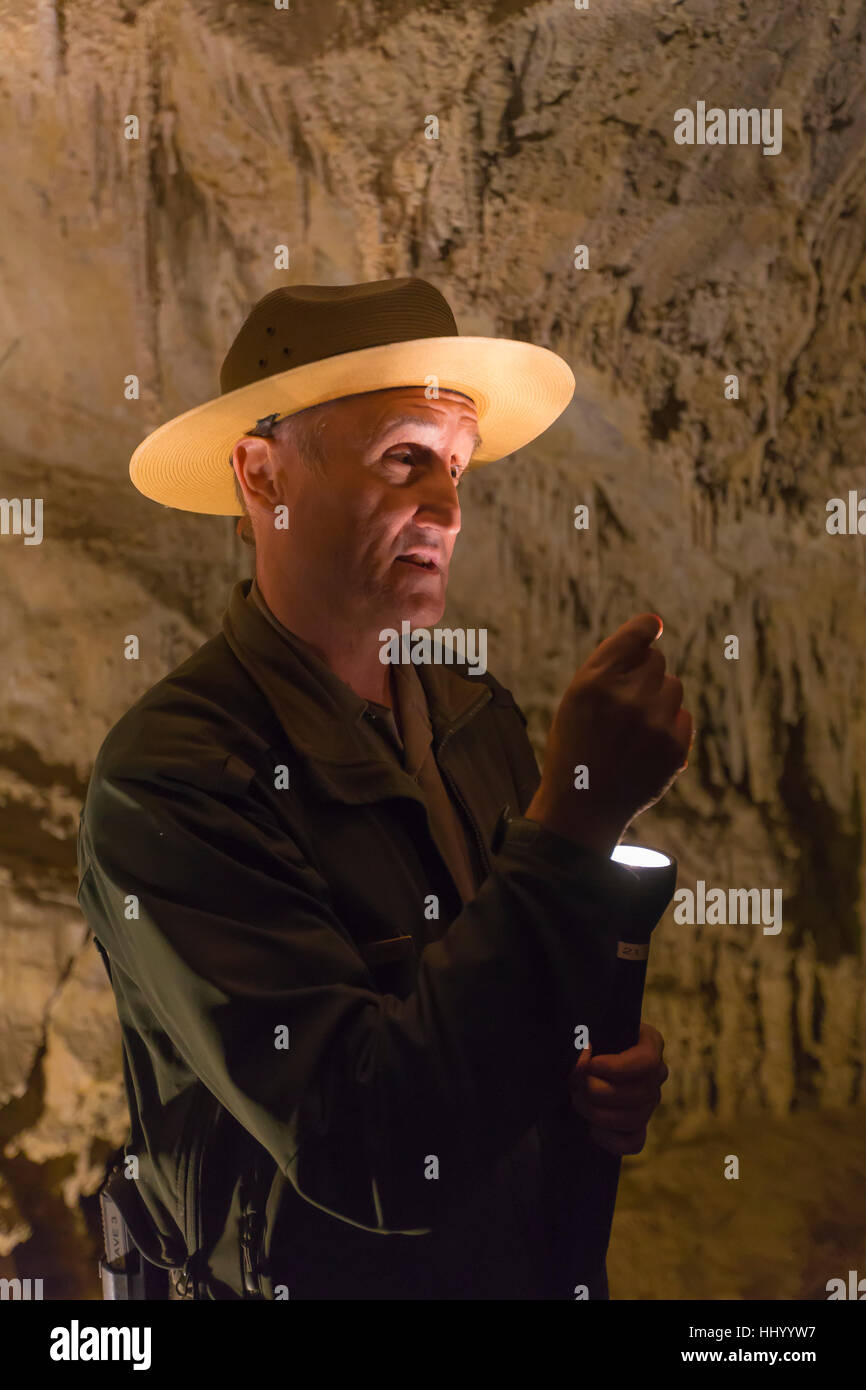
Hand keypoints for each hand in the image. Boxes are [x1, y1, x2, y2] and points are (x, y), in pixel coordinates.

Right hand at [524, 613, 692, 854]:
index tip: (653, 626)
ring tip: (634, 726)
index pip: (634, 637)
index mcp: (592, 683)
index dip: (646, 627)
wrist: (582, 806)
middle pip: (657, 661)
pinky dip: (669, 726)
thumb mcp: (576, 700)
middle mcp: (625, 698)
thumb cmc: (576, 746)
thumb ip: (609, 664)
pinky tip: (645, 745)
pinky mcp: (674, 746)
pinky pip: (683, 715)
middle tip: (625, 702)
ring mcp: (653, 723)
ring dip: (659, 698)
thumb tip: (655, 625)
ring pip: (674, 686)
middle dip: (645, 675)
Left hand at [568, 1022, 668, 1154]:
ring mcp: (650, 1102)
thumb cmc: (582, 1037)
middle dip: (599, 1092)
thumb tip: (586, 1054)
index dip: (617, 1067)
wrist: (576, 1058)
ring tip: (577, 1101)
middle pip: (639, 1094)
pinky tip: (591, 1129)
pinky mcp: (638, 1126)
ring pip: (636, 1119)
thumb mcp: (582, 1030)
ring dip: (599, 1114)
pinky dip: (611, 1141)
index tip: (590, 1064)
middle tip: (574, 1085)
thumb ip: (582, 1038)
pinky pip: (634, 1143)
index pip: (647, 1061)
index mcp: (650, 1042)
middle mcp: (656, 1073)